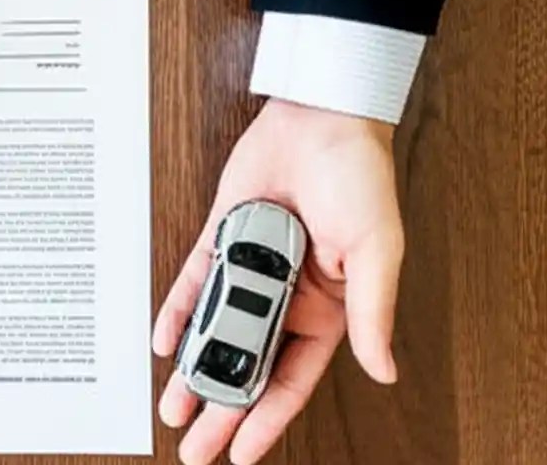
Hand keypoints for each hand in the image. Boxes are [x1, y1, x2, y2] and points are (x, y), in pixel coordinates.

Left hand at [153, 99, 404, 463]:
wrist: (320, 116)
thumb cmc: (361, 177)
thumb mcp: (376, 253)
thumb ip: (373, 314)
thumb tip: (382, 371)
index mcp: (330, 308)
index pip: (292, 377)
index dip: (268, 418)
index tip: (241, 453)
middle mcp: (287, 295)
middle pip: (248, 364)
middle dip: (223, 408)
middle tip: (195, 447)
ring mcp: (251, 267)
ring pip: (215, 331)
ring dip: (194, 368)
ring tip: (173, 409)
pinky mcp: (222, 238)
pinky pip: (195, 284)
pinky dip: (178, 314)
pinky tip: (164, 344)